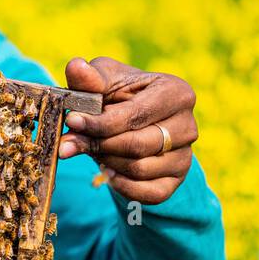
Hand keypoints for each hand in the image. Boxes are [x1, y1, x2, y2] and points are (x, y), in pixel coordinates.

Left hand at [58, 56, 197, 203]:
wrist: (130, 123)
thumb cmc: (115, 96)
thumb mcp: (102, 81)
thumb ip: (89, 78)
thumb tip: (75, 66)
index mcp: (176, 92)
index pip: (136, 115)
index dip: (99, 122)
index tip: (71, 121)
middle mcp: (188, 125)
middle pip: (137, 145)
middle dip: (98, 144)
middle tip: (70, 142)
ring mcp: (186, 155)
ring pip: (139, 169)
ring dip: (106, 162)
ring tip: (91, 150)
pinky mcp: (177, 180)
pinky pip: (149, 193)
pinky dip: (122, 186)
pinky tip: (106, 172)